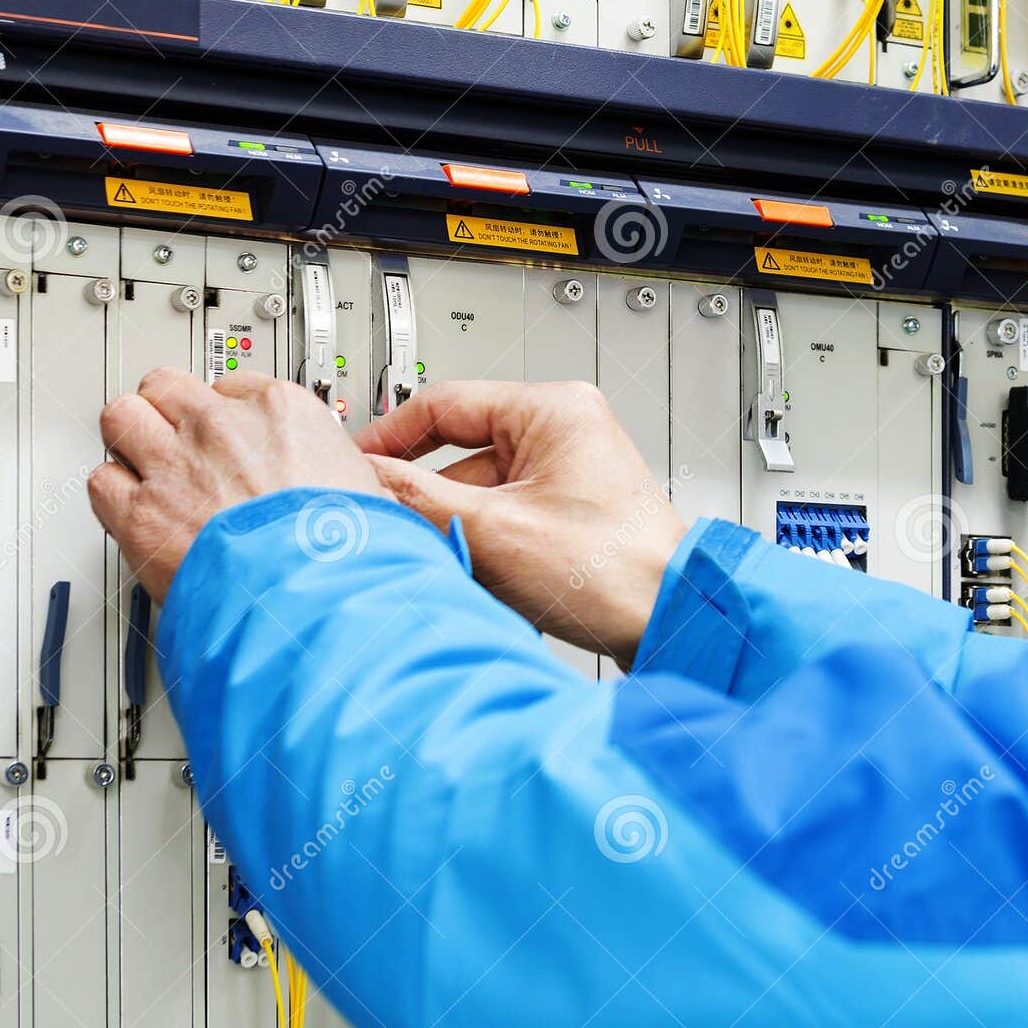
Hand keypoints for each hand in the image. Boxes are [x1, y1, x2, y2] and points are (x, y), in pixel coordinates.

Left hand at [90, 369, 388, 601]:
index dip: (226, 413)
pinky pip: (100, 481)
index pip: (233, 383)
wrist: (315, 601)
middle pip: (166, 386)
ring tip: (142, 467)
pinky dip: (112, 496)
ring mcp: (175, 465)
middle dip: (166, 412)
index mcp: (281, 411)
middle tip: (174, 440)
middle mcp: (221, 427)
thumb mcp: (368, 492)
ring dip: (129, 442)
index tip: (228, 433)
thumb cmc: (346, 554)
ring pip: (122, 417)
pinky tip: (131, 512)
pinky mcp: (140, 514)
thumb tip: (350, 488)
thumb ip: (338, 477)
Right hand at [357, 381, 685, 665]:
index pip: (444, 403)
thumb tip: (362, 477)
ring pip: (479, 491)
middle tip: (389, 523)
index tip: (354, 463)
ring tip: (441, 560)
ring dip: (453, 527)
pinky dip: (480, 544)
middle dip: (425, 496)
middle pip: (459, 451)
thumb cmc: (615, 574)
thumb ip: (416, 498)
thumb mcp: (493, 531)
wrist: (673, 625)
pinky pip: (503, 516)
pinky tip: (474, 576)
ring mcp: (569, 473)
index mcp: (554, 410)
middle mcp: (565, 432)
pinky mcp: (569, 513)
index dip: (390, 435)